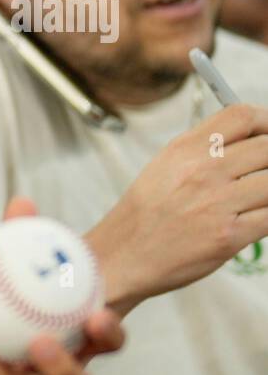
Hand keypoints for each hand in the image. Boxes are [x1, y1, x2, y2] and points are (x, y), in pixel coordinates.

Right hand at [87, 103, 267, 314]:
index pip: (242, 115)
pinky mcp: (228, 236)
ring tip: (258, 198)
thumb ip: (203, 150)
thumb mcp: (163, 168)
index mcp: (184, 150)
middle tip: (265, 171)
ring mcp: (216, 203)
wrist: (120, 258)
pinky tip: (258, 217)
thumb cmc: (143, 217)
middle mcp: (202, 171)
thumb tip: (249, 140)